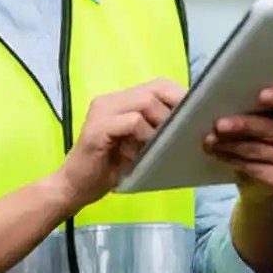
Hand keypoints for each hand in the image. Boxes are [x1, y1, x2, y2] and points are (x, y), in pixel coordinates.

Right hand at [52, 78, 185, 212]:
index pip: (159, 85)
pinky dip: (145, 136)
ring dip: (162, 124)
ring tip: (164, 144)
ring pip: (145, 102)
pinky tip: (143, 153)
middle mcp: (110, 100)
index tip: (197, 117)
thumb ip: (155, 130)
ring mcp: (102, 112)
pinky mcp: (98, 128)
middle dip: (176, 109)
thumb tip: (191, 125)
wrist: (74, 188)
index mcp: (120, 101)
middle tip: (185, 132)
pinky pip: (132, 122)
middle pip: (155, 88)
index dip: (180, 97)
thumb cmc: (110, 170)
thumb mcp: (138, 146)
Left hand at [203, 74, 272, 204]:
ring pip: (259, 149)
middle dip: (244, 125)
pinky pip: (254, 167)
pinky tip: (216, 151)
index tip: (261, 95)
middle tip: (219, 123)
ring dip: (230, 143)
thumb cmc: (269, 134)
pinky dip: (231, 158)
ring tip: (210, 137)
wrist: (267, 179)